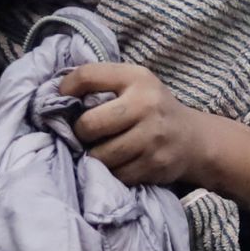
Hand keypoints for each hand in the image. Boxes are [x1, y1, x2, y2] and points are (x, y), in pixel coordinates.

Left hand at [63, 62, 218, 187]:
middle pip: (90, 124)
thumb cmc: (152, 109)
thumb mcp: (134, 84)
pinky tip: (117, 163)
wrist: (193, 140)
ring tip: (100, 150)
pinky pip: (116, 175)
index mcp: (137, 78)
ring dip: (94, 156)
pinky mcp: (155, 164)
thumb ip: (101, 83)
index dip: (65, 90)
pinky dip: (111, 172)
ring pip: (100, 155)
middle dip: (80, 133)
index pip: (87, 76)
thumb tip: (56, 94)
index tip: (62, 101)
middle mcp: (146, 105)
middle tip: (85, 135)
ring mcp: (152, 137)